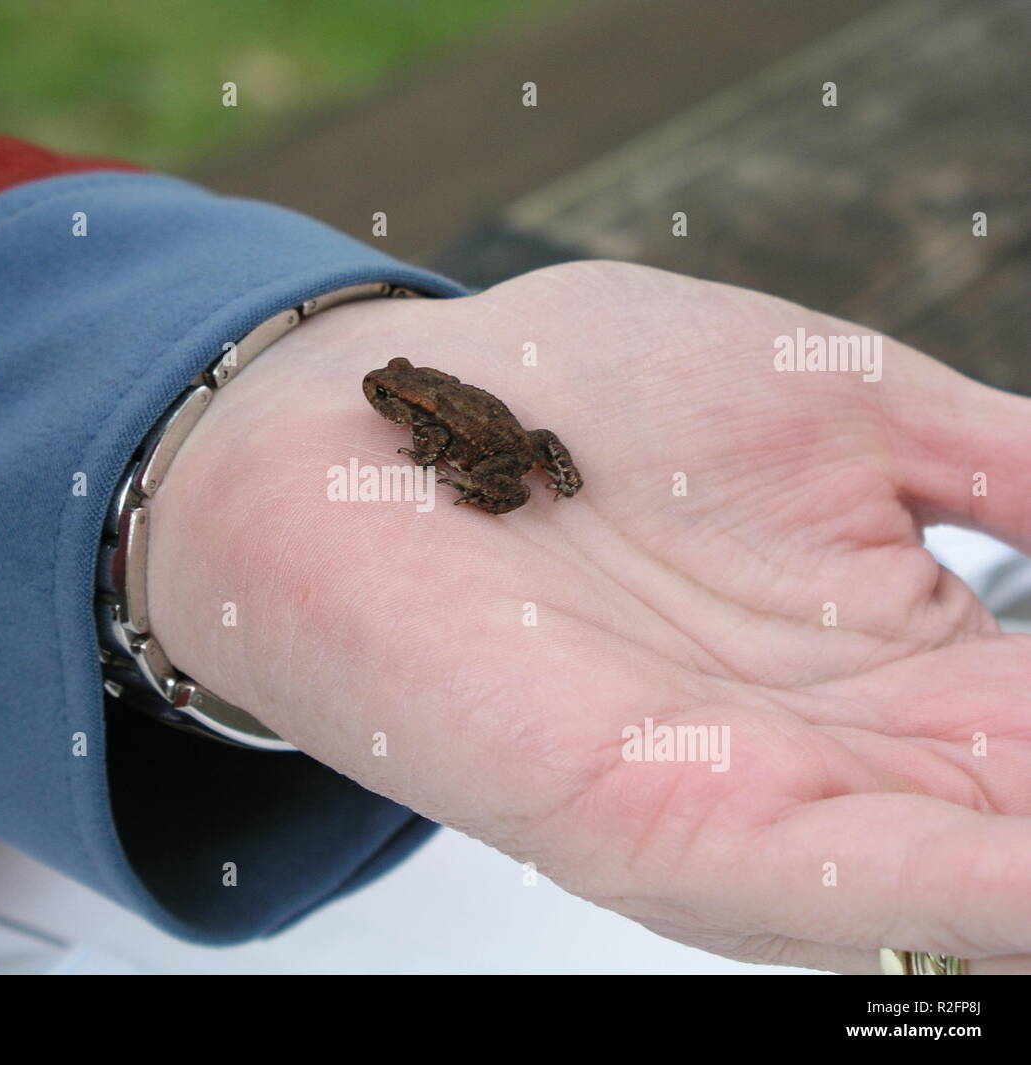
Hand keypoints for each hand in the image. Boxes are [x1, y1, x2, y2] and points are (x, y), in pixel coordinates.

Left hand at [148, 260, 1030, 972]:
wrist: (372, 430)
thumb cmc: (578, 399)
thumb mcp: (840, 402)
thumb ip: (1008, 468)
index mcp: (906, 656)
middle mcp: (851, 754)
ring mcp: (758, 803)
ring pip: (990, 884)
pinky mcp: (652, 828)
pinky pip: (852, 886)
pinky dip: (988, 891)